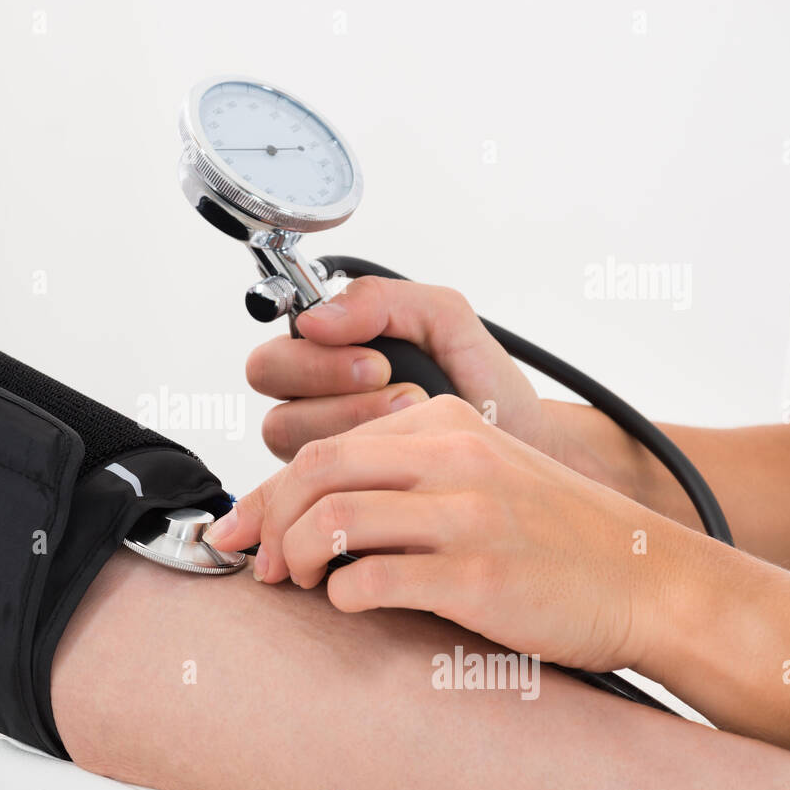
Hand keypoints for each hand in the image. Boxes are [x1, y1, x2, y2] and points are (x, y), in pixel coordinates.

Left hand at [205, 394, 706, 672]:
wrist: (647, 579)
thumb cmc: (555, 534)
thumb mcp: (481, 471)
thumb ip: (403, 472)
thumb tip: (309, 505)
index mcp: (447, 422)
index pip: (323, 444)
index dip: (266, 493)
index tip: (239, 528)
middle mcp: (453, 457)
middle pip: (316, 473)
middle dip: (268, 522)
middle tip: (262, 564)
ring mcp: (467, 514)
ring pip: (334, 520)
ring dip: (297, 558)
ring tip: (302, 583)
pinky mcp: (479, 575)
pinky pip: (374, 580)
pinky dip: (343, 597)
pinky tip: (350, 604)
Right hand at [246, 276, 563, 462]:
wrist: (519, 439)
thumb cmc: (479, 381)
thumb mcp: (442, 318)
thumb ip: (381, 300)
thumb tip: (317, 316)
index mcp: (323, 352)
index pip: (272, 358)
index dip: (315, 361)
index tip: (377, 363)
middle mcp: (310, 403)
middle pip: (270, 397)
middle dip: (328, 389)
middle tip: (391, 388)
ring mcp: (320, 450)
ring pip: (290, 440)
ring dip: (354, 426)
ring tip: (412, 418)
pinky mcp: (337, 490)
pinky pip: (318, 481)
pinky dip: (363, 464)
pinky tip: (404, 454)